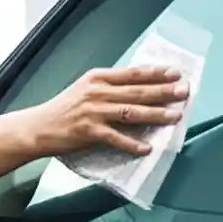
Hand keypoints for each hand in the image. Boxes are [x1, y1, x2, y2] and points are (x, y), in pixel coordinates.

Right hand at [29, 66, 188, 156]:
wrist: (38, 127)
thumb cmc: (63, 109)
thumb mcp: (85, 89)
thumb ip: (109, 87)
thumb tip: (140, 89)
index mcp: (97, 78)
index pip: (132, 73)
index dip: (156, 73)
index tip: (176, 73)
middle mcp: (97, 92)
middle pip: (136, 91)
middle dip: (163, 91)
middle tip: (184, 92)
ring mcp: (93, 112)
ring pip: (130, 112)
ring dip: (155, 114)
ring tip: (175, 116)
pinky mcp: (89, 132)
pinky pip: (115, 138)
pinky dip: (132, 144)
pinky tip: (146, 148)